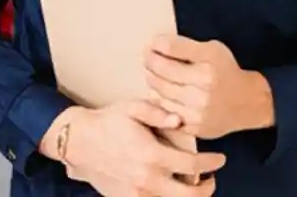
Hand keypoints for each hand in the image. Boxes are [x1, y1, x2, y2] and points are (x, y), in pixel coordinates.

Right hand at [41, 101, 225, 196]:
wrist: (78, 140)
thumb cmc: (106, 122)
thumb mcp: (132, 108)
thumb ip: (158, 113)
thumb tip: (181, 120)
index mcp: (152, 155)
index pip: (193, 166)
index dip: (211, 163)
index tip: (219, 159)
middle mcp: (147, 179)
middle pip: (190, 195)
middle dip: (207, 188)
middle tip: (210, 178)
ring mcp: (137, 193)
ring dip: (188, 195)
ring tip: (192, 184)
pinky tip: (169, 187)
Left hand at [145, 36, 274, 139]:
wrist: (249, 103)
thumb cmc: (226, 72)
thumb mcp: (212, 49)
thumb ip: (184, 46)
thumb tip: (155, 43)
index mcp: (207, 68)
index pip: (169, 52)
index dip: (155, 47)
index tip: (151, 45)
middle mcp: (202, 91)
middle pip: (161, 72)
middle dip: (149, 63)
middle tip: (147, 58)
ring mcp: (198, 112)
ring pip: (160, 93)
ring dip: (152, 81)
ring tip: (152, 73)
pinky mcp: (194, 128)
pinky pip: (166, 111)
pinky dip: (160, 100)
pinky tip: (161, 92)